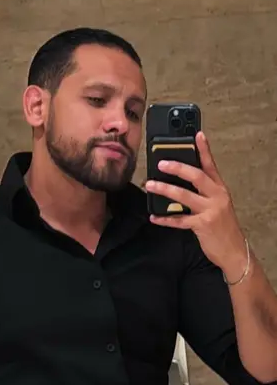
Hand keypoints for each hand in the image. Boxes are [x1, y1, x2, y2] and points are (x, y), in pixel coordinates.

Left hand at [145, 132, 248, 279]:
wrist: (234, 250)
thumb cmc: (223, 226)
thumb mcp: (217, 204)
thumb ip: (204, 192)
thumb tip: (180, 182)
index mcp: (220, 188)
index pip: (211, 164)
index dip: (204, 149)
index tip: (196, 134)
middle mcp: (217, 196)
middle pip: (196, 176)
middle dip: (178, 168)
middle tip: (161, 163)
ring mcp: (210, 210)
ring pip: (184, 196)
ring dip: (165, 189)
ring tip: (151, 185)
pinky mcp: (202, 225)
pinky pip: (179, 220)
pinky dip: (165, 219)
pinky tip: (154, 217)